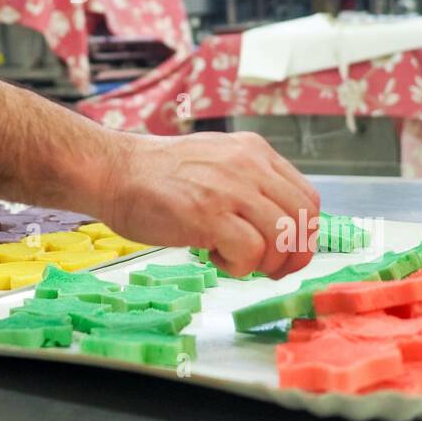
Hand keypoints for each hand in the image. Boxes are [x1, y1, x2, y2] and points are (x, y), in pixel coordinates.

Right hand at [100, 131, 320, 278]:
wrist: (114, 171)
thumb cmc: (158, 177)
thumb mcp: (217, 163)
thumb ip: (249, 184)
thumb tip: (280, 226)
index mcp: (254, 151)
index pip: (307, 198)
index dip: (303, 234)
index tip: (286, 252)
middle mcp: (248, 165)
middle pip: (302, 221)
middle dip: (292, 256)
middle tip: (268, 269)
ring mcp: (229, 188)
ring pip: (283, 238)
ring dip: (265, 262)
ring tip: (235, 259)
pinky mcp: (208, 214)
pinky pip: (251, 252)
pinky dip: (239, 267)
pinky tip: (214, 257)